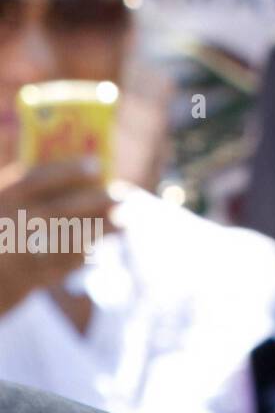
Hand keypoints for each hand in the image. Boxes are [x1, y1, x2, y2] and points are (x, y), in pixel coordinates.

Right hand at [0, 159, 118, 316]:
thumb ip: (14, 180)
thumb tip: (17, 129)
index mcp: (0, 199)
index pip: (38, 178)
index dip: (70, 169)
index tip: (98, 164)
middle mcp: (9, 225)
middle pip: (64, 209)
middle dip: (98, 201)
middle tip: (123, 194)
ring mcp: (18, 255)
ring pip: (70, 239)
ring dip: (101, 231)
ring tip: (124, 223)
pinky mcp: (24, 282)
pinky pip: (62, 267)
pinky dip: (82, 257)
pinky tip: (95, 248)